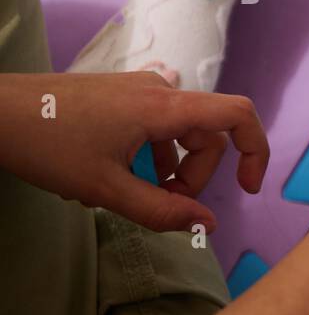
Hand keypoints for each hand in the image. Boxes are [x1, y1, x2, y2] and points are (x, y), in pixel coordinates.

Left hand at [0, 71, 267, 231]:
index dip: (256, 151)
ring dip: (172, 169)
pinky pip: (157, 126)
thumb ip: (161, 211)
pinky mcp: (121, 95)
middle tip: (166, 206)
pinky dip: (152, 155)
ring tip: (134, 193)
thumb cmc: (47, 146)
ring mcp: (139, 89)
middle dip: (196, 176)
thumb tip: (207, 225)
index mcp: (164, 107)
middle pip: (208, 134)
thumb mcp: (105, 189)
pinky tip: (117, 175)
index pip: (238, 115)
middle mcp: (159, 90)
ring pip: (181, 133)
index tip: (246, 189)